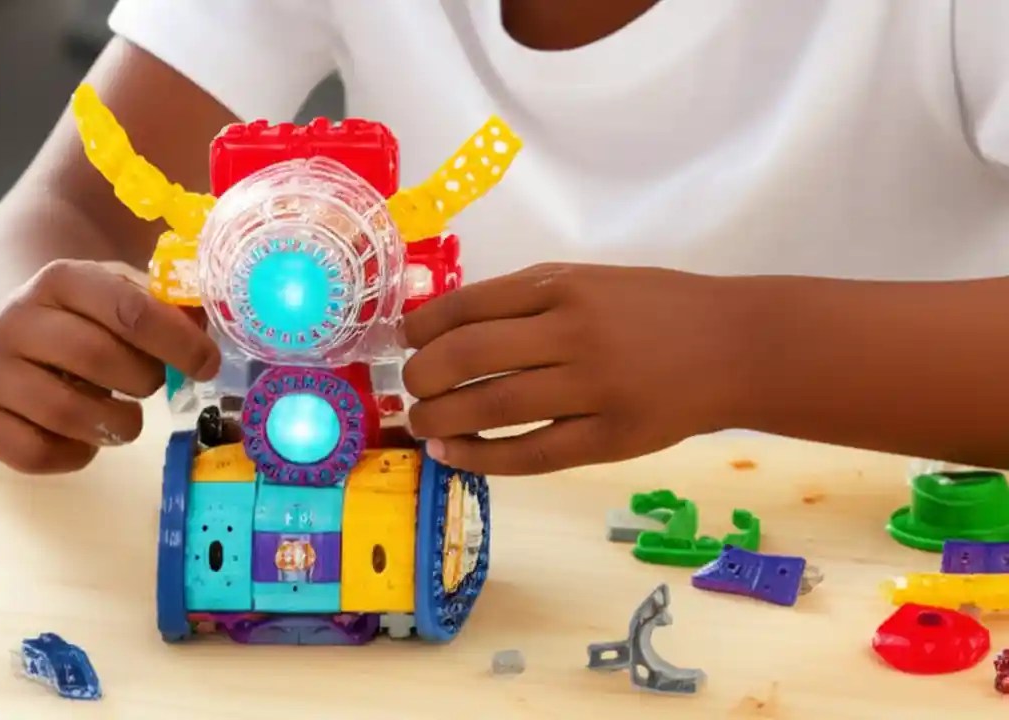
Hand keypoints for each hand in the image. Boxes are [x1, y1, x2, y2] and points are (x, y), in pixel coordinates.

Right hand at [0, 259, 219, 472]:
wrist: (8, 337)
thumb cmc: (85, 321)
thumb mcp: (122, 296)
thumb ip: (168, 308)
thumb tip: (204, 326)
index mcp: (61, 278)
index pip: (128, 310)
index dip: (178, 341)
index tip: (206, 362)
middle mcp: (16, 320)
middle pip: (99, 359)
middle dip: (145, 380)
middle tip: (153, 384)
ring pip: (67, 412)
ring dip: (117, 425)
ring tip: (124, 417)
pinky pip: (35, 453)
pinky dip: (74, 455)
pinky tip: (83, 436)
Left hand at [400, 263, 745, 474]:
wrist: (737, 345)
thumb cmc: (657, 308)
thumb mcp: (591, 281)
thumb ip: (527, 298)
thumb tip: (447, 325)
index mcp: (563, 286)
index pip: (468, 304)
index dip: (422, 328)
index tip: (406, 342)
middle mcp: (573, 331)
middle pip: (469, 355)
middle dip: (422, 376)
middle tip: (410, 389)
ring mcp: (593, 387)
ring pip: (492, 406)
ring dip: (440, 420)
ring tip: (421, 425)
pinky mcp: (610, 438)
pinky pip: (531, 453)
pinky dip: (482, 458)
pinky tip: (455, 456)